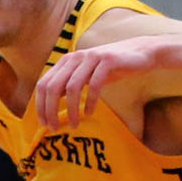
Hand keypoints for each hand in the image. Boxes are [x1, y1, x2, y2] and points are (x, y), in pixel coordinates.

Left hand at [32, 37, 154, 128]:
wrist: (141, 52)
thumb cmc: (111, 69)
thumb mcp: (85, 76)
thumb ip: (67, 86)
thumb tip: (48, 108)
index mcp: (65, 61)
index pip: (43, 84)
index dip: (40, 105)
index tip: (43, 123)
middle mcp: (75, 57)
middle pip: (53, 87)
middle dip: (50, 110)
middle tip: (54, 128)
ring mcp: (91, 57)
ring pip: (72, 87)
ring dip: (71, 110)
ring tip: (74, 125)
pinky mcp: (107, 60)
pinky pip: (94, 85)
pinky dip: (90, 102)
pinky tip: (89, 113)